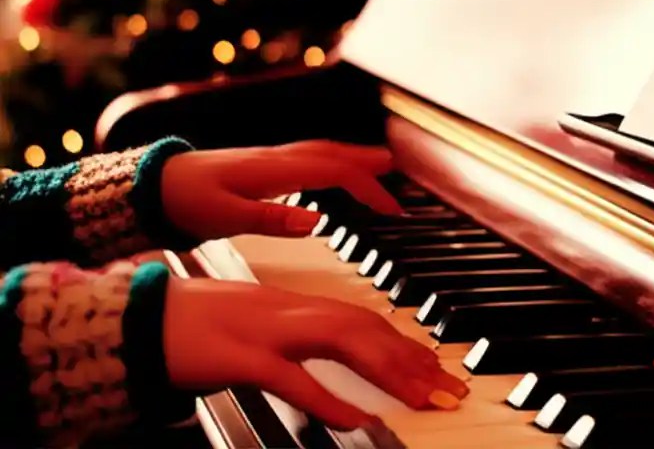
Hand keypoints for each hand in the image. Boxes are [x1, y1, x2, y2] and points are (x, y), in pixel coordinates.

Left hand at [160, 140, 402, 240]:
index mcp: (274, 171)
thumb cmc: (184, 200)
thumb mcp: (225, 218)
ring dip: (352, 158)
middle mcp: (276, 160)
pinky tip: (328, 173)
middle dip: (368, 164)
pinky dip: (330, 162)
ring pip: (321, 152)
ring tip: (376, 167)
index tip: (390, 209)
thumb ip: (272, 220)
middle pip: (334, 155)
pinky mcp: (259, 166)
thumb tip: (317, 222)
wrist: (151, 185)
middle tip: (396, 177)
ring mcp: (268, 160)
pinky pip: (307, 157)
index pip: (335, 173)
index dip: (367, 188)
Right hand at [165, 278, 468, 428]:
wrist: (134, 319)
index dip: (405, 343)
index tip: (438, 369)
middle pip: (364, 327)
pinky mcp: (236, 356)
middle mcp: (287, 311)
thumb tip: (333, 384)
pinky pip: (290, 377)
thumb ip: (296, 356)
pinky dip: (327, 395)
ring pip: (340, 340)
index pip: (363, 319)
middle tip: (449, 390)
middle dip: (413, 358)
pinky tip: (357, 417)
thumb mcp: (255, 341)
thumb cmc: (191, 331)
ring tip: (423, 397)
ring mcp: (264, 330)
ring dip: (387, 370)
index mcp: (294, 307)